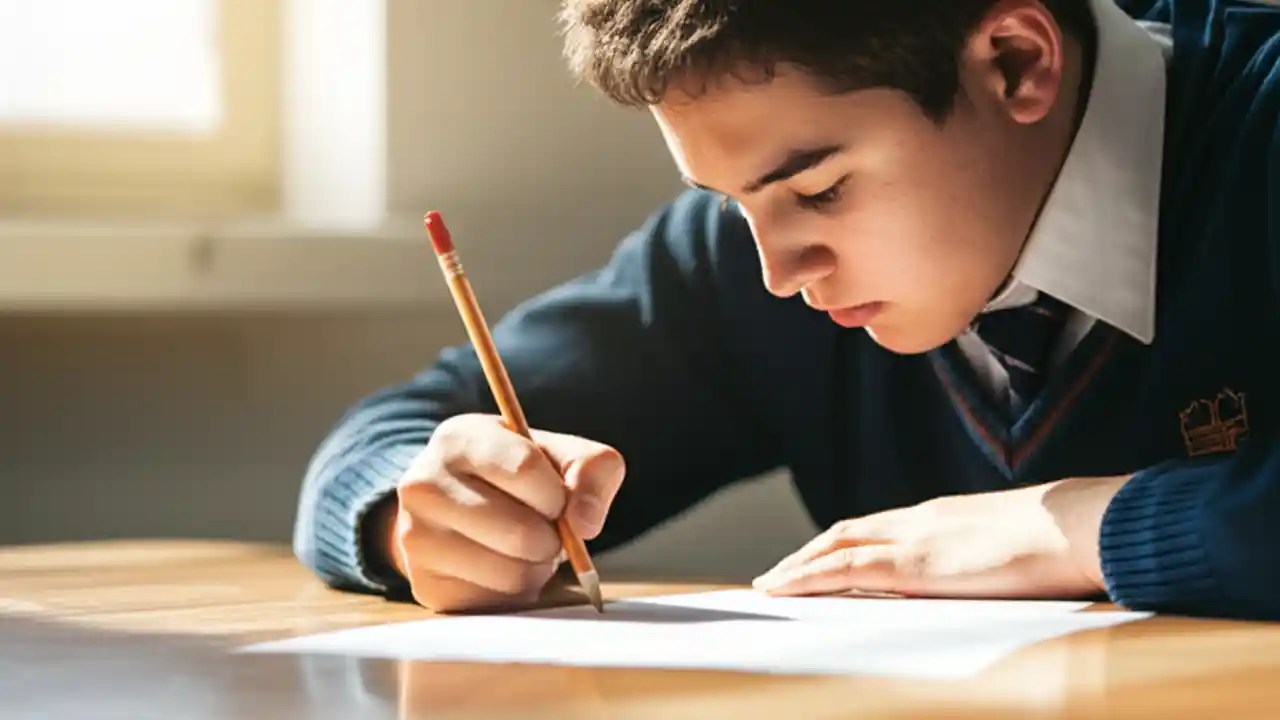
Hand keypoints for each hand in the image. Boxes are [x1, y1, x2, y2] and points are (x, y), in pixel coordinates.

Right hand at [383, 414, 624, 611]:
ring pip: (512, 573)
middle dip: (552, 538)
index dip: (558, 495)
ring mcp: (416, 537)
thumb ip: (592, 469)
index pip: (525, 469)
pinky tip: (502, 568)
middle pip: (521, 532)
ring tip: (522, 549)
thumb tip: (585, 522)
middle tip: (545, 530)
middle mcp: (424, 484)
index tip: (557, 501)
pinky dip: (514, 593)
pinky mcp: (425, 586)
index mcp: (460, 438)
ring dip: (536, 569)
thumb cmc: (516, 477)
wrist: (458, 506)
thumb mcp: (559, 454)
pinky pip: (496, 604)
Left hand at [753, 476, 1127, 598]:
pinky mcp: (915, 564)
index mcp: (945, 518)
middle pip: (848, 531)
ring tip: (771, 585)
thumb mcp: (1021, 550)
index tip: (820, 558)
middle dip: (811, 553)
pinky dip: (808, 577)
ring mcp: (915, 539)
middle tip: (781, 575)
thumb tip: (996, 574)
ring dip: (799, 565)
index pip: (880, 526)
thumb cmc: (1069, 540)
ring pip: (837, 547)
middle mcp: (921, 520)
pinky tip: (783, 588)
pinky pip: (845, 570)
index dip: (845, 542)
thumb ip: (994, 558)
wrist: (1084, 526)